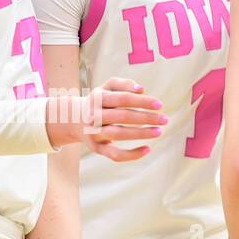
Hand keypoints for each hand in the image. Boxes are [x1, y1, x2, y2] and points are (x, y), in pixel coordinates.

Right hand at [46, 77, 163, 151]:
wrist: (73, 119)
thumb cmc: (99, 101)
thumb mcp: (107, 88)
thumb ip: (123, 84)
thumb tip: (141, 90)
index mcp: (97, 98)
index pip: (122, 98)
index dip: (141, 101)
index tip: (159, 105)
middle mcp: (93, 115)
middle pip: (122, 116)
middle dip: (145, 118)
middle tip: (165, 119)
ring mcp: (94, 133)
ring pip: (118, 134)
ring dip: (140, 133)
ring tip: (158, 132)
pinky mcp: (97, 148)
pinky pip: (114, 154)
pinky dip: (131, 154)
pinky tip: (147, 149)